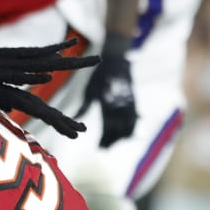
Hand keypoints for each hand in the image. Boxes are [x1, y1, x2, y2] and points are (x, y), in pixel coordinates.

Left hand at [79, 32, 137, 147]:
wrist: (116, 61)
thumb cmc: (99, 77)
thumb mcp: (89, 91)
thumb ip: (84, 107)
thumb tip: (74, 119)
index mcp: (108, 104)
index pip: (108, 126)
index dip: (105, 138)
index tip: (100, 147)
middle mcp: (120, 105)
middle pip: (118, 129)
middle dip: (112, 140)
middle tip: (104, 147)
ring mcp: (129, 104)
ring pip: (128, 126)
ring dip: (121, 136)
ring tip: (112, 143)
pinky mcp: (134, 102)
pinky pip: (134, 119)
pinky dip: (130, 129)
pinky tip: (124, 135)